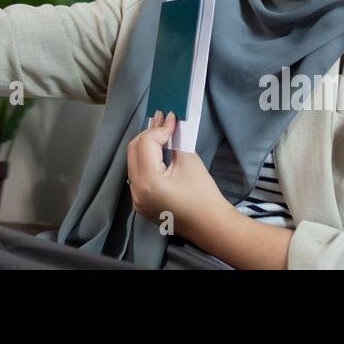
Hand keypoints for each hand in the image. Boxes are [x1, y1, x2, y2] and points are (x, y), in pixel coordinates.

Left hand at [127, 110, 226, 238]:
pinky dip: (145, 160)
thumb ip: (174, 141)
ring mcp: (136, 199)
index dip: (159, 128)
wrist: (210, 225)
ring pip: (133, 161)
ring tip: (159, 130)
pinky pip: (137, 174)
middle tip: (163, 119)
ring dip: (146, 145)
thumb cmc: (204, 194)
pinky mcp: (140, 202)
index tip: (172, 118)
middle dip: (149, 133)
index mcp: (148, 182)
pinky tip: (156, 150)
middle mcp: (136, 191)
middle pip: (134, 150)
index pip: (146, 143)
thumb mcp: (188, 160)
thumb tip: (167, 123)